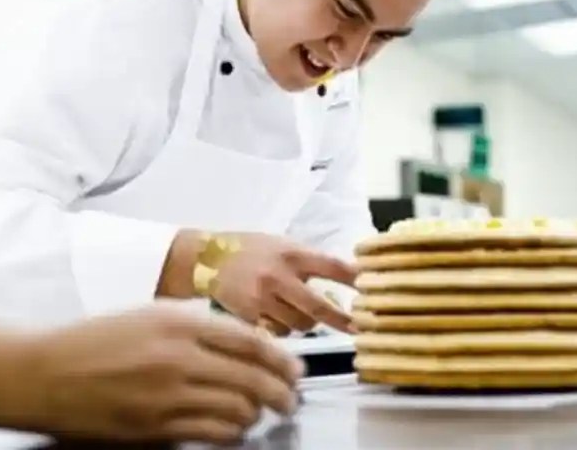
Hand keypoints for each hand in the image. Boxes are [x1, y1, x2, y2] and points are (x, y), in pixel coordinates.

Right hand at [0, 306, 302, 444]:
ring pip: (239, 408)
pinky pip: (213, 432)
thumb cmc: (93, 341)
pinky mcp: (156, 426)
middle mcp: (179, 355)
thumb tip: (244, 342)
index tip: (294, 368)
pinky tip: (233, 428)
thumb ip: (196, 325)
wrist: (43, 373)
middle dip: (282, 391)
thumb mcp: (148, 315)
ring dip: (257, 413)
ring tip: (260, 413)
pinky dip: (232, 431)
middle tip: (288, 398)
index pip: (252, 339)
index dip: (282, 358)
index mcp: (180, 321)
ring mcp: (168, 394)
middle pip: (254, 377)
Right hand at [208, 233, 357, 334]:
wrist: (204, 258)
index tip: (372, 289)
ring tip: (298, 310)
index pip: (333, 267)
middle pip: (320, 308)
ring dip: (307, 322)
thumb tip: (346, 280)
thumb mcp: (281, 244)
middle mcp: (279, 276)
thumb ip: (309, 262)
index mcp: (292, 253)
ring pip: (300, 324)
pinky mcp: (249, 317)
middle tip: (359, 327)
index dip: (356, 280)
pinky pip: (279, 332)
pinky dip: (284, 327)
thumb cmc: (250, 249)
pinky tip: (276, 315)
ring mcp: (263, 299)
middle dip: (343, 320)